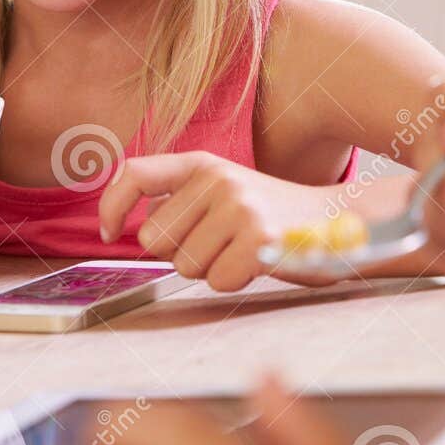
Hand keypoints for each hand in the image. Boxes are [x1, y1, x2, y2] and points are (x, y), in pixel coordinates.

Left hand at [97, 152, 337, 290]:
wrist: (336, 221)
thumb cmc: (269, 216)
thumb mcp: (223, 190)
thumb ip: (179, 199)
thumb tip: (130, 223)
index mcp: (203, 163)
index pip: (135, 174)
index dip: (111, 205)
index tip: (108, 232)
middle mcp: (218, 179)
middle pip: (154, 239)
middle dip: (179, 253)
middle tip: (217, 243)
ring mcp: (240, 207)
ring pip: (184, 265)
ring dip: (209, 269)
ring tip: (240, 250)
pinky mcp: (259, 240)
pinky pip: (216, 281)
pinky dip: (233, 281)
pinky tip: (256, 263)